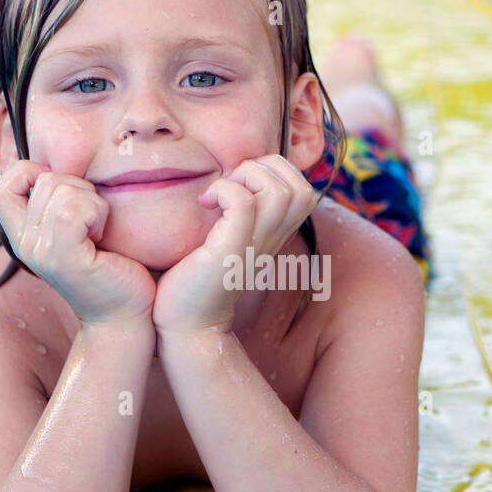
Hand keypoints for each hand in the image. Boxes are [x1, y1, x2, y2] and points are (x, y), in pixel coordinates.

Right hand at [0, 160, 155, 325]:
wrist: (125, 317)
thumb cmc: (112, 268)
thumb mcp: (79, 229)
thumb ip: (61, 203)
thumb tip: (57, 165)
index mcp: (23, 235)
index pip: (3, 184)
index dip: (33, 174)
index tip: (66, 197)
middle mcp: (25, 244)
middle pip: (43, 178)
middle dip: (79, 189)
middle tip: (93, 224)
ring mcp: (40, 251)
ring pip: (59, 188)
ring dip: (92, 202)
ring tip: (98, 232)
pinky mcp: (63, 257)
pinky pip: (74, 208)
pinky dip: (97, 213)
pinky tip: (102, 237)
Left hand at [152, 155, 317, 333]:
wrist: (188, 323)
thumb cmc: (199, 279)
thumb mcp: (229, 240)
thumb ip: (241, 214)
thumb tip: (234, 179)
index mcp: (276, 234)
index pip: (303, 188)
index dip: (274, 171)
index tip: (240, 184)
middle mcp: (273, 239)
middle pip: (299, 185)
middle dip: (263, 168)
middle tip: (230, 184)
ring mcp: (254, 245)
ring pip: (278, 190)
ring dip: (245, 177)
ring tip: (218, 193)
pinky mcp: (230, 251)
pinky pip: (243, 203)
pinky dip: (223, 190)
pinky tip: (205, 203)